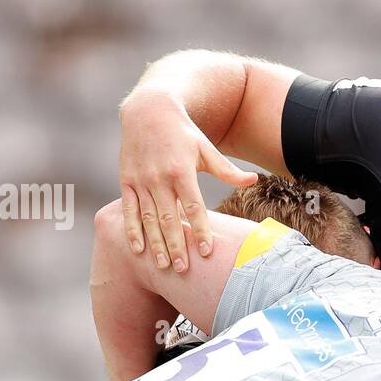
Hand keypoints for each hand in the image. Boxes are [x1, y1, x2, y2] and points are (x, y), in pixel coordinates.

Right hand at [118, 91, 256, 271]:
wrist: (148, 110)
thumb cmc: (184, 133)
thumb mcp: (206, 148)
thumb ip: (227, 170)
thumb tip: (254, 180)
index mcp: (182, 171)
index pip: (194, 208)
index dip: (200, 230)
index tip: (206, 252)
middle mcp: (160, 178)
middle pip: (169, 218)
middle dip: (176, 245)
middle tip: (183, 270)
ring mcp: (141, 181)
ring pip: (149, 218)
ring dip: (155, 244)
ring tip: (164, 266)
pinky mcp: (126, 181)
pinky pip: (129, 210)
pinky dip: (132, 229)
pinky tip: (138, 249)